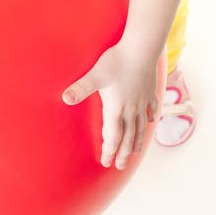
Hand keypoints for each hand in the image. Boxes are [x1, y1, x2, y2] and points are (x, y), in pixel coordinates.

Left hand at [61, 41, 158, 169]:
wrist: (141, 48)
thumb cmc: (117, 61)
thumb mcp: (95, 75)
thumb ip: (81, 88)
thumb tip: (64, 98)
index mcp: (117, 109)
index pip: (113, 137)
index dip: (109, 151)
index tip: (106, 162)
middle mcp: (131, 109)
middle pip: (128, 137)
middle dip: (123, 153)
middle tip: (120, 166)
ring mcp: (143, 101)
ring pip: (141, 127)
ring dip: (137, 141)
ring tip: (136, 152)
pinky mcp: (150, 91)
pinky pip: (151, 110)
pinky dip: (150, 119)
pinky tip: (151, 122)